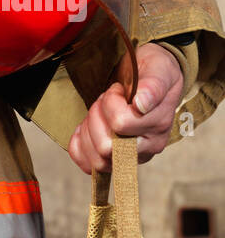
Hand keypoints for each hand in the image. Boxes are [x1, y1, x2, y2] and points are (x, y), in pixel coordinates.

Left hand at [67, 43, 183, 173]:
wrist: (154, 77)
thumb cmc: (154, 73)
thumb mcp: (158, 70)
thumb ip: (152, 86)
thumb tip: (141, 104)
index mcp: (158, 126)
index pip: (120, 124)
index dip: (110, 103)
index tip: (118, 90)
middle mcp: (148, 147)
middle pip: (106, 147)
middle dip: (97, 118)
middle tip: (104, 101)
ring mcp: (132, 157)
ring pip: (97, 161)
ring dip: (89, 132)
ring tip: (98, 113)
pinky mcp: (117, 160)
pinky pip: (89, 167)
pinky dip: (80, 147)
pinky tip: (84, 128)